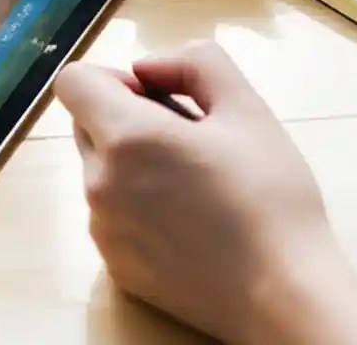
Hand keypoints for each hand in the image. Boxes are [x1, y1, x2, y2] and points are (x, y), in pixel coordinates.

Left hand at [55, 41, 356, 344]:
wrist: (283, 293)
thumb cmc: (271, 198)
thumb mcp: (247, 108)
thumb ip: (194, 63)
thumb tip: (148, 67)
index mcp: (128, 138)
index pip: (73, 82)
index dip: (112, 77)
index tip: (156, 96)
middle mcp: (100, 184)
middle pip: (86, 125)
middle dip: (127, 118)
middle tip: (190, 138)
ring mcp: (104, 231)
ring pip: (101, 172)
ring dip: (134, 164)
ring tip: (197, 184)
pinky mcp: (116, 267)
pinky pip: (112, 216)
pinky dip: (139, 207)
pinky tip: (192, 221)